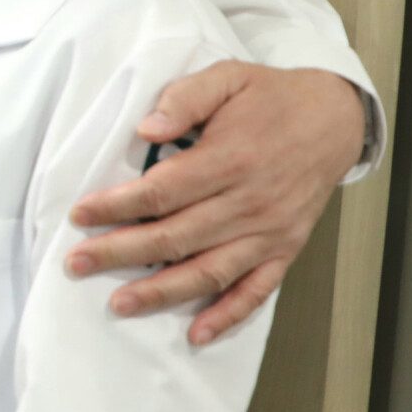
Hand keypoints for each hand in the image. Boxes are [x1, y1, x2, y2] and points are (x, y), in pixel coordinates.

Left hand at [66, 63, 365, 344]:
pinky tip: (196, 334)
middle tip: (76, 264)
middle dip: (120, 253)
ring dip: (162, 293)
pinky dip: (228, 316)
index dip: (116, 206)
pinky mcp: (286, 249)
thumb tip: (147, 129)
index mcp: (230, 160)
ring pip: (209, 271)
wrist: (335, 119)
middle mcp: (250, 203)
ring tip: (119, 304)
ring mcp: (270, 232)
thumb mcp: (227, 77)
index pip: (162, 193)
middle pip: (175, 237)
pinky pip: (257, 290)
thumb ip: (185, 98)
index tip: (79, 215)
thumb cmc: (271, 97)